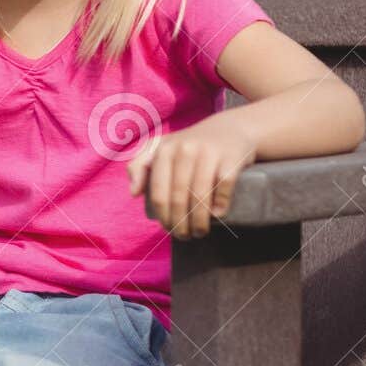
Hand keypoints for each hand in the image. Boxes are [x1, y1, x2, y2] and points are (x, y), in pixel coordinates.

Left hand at [129, 114, 256, 238]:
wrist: (230, 129)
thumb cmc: (190, 145)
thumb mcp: (161, 148)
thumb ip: (140, 166)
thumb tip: (134, 193)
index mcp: (164, 150)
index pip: (158, 192)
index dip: (162, 215)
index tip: (168, 229)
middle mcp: (184, 149)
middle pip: (178, 197)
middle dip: (180, 223)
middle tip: (185, 236)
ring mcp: (208, 152)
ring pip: (200, 195)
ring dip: (199, 220)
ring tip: (199, 232)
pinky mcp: (231, 157)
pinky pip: (224, 185)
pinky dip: (220, 203)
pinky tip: (217, 214)